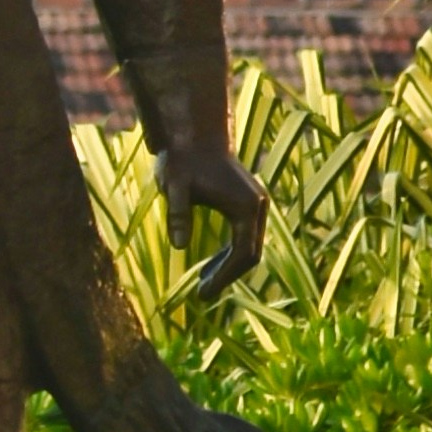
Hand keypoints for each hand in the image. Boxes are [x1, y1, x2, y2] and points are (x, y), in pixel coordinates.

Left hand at [155, 130, 265, 305]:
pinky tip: (209, 267)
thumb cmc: (182, 160)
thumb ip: (178, 214)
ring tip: (202, 285)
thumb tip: (178, 246)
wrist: (194, 135)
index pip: (242, 254)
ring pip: (250, 248)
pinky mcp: (249, 203)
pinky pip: (245, 238)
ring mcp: (256, 204)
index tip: (203, 294)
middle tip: (201, 296)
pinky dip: (230, 254)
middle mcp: (257, 206)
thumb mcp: (174, 187)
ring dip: (229, 268)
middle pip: (251, 255)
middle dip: (227, 277)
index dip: (224, 278)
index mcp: (245, 206)